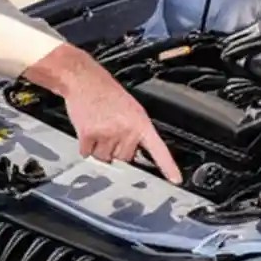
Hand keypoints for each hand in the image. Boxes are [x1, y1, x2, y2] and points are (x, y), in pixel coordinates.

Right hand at [25, 42, 181, 183]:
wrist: (84, 79)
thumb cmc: (107, 93)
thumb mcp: (131, 109)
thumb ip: (136, 132)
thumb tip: (134, 156)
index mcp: (140, 122)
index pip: (158, 148)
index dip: (168, 166)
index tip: (175, 180)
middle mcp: (126, 129)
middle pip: (124, 159)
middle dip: (117, 150)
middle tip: (110, 130)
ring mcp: (107, 133)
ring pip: (105, 158)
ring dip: (100, 149)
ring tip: (99, 127)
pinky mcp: (89, 135)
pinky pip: (88, 153)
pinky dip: (86, 146)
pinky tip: (88, 130)